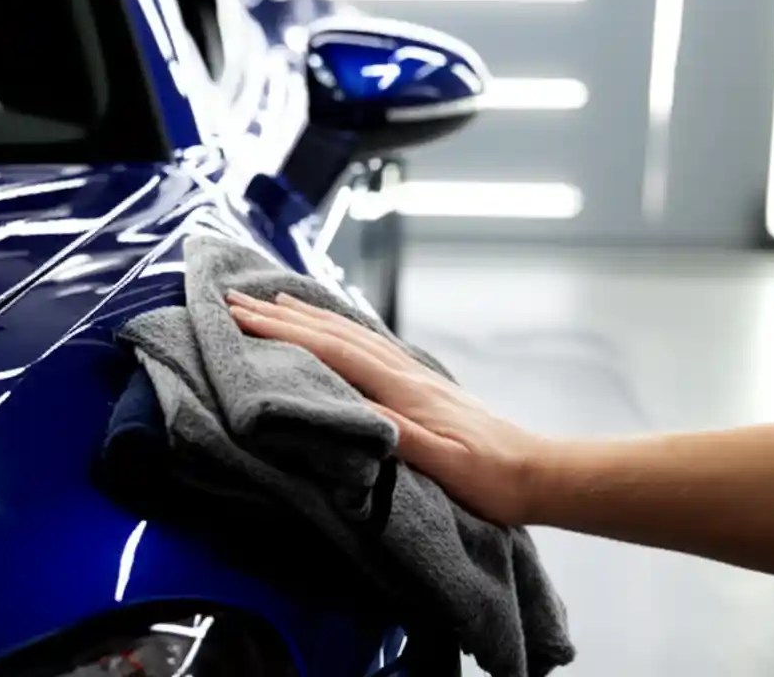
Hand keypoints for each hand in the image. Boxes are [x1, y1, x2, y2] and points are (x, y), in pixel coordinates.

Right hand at [225, 290, 549, 525]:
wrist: (535, 473)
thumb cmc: (487, 477)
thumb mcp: (440, 462)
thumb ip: (396, 433)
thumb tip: (349, 405)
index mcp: (402, 389)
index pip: (331, 350)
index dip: (282, 331)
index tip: (241, 314)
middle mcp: (404, 372)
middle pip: (334, 332)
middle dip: (283, 314)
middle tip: (238, 297)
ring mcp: (413, 375)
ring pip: (351, 333)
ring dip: (310, 314)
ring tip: (276, 299)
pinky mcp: (421, 385)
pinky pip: (370, 345)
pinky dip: (341, 328)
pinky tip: (333, 327)